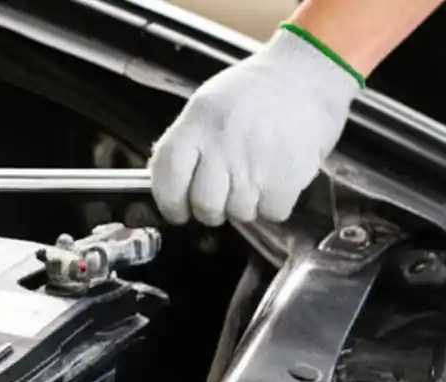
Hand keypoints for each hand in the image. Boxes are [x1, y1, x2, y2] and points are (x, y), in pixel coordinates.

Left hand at [148, 29, 360, 225]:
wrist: (310, 71)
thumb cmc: (254, 91)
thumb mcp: (207, 105)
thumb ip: (187, 143)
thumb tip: (170, 186)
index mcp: (197, 124)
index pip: (166, 178)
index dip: (169, 203)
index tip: (178, 210)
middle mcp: (222, 145)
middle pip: (204, 205)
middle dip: (211, 210)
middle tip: (223, 197)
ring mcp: (255, 163)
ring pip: (239, 213)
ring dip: (246, 205)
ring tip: (256, 178)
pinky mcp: (288, 176)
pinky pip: (271, 212)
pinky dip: (275, 204)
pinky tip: (278, 180)